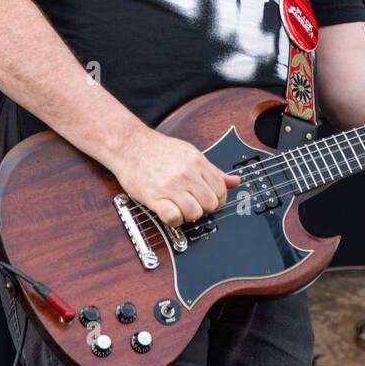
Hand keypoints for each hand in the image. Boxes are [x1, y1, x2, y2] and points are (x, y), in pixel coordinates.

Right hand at [110, 127, 242, 226]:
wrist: (129, 145)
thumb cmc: (158, 150)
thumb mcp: (190, 153)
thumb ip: (212, 170)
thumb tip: (235, 181)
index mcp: (197, 162)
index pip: (221, 189)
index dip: (217, 198)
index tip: (208, 199)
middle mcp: (187, 174)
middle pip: (211, 203)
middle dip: (205, 208)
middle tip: (194, 204)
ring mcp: (171, 186)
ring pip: (195, 213)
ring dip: (189, 215)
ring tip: (181, 208)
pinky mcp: (155, 197)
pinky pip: (174, 218)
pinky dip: (174, 220)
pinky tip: (169, 212)